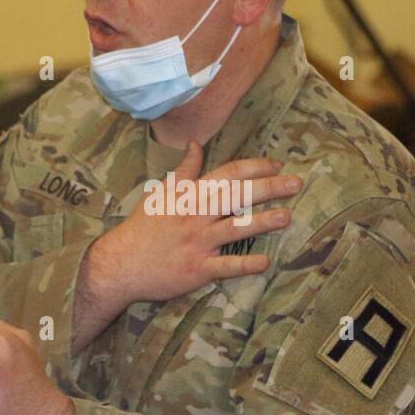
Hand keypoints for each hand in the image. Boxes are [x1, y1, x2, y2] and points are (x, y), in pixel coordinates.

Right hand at [92, 140, 300, 305]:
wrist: (119, 264)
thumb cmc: (142, 228)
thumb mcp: (160, 194)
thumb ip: (184, 171)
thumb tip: (195, 144)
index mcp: (189, 195)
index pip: (227, 174)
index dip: (254, 167)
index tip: (278, 165)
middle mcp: (195, 215)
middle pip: (236, 196)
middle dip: (268, 188)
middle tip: (296, 184)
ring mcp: (196, 243)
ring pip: (235, 228)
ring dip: (263, 222)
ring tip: (287, 217)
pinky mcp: (196, 270)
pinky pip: (225, 267)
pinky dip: (245, 265)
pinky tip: (265, 262)